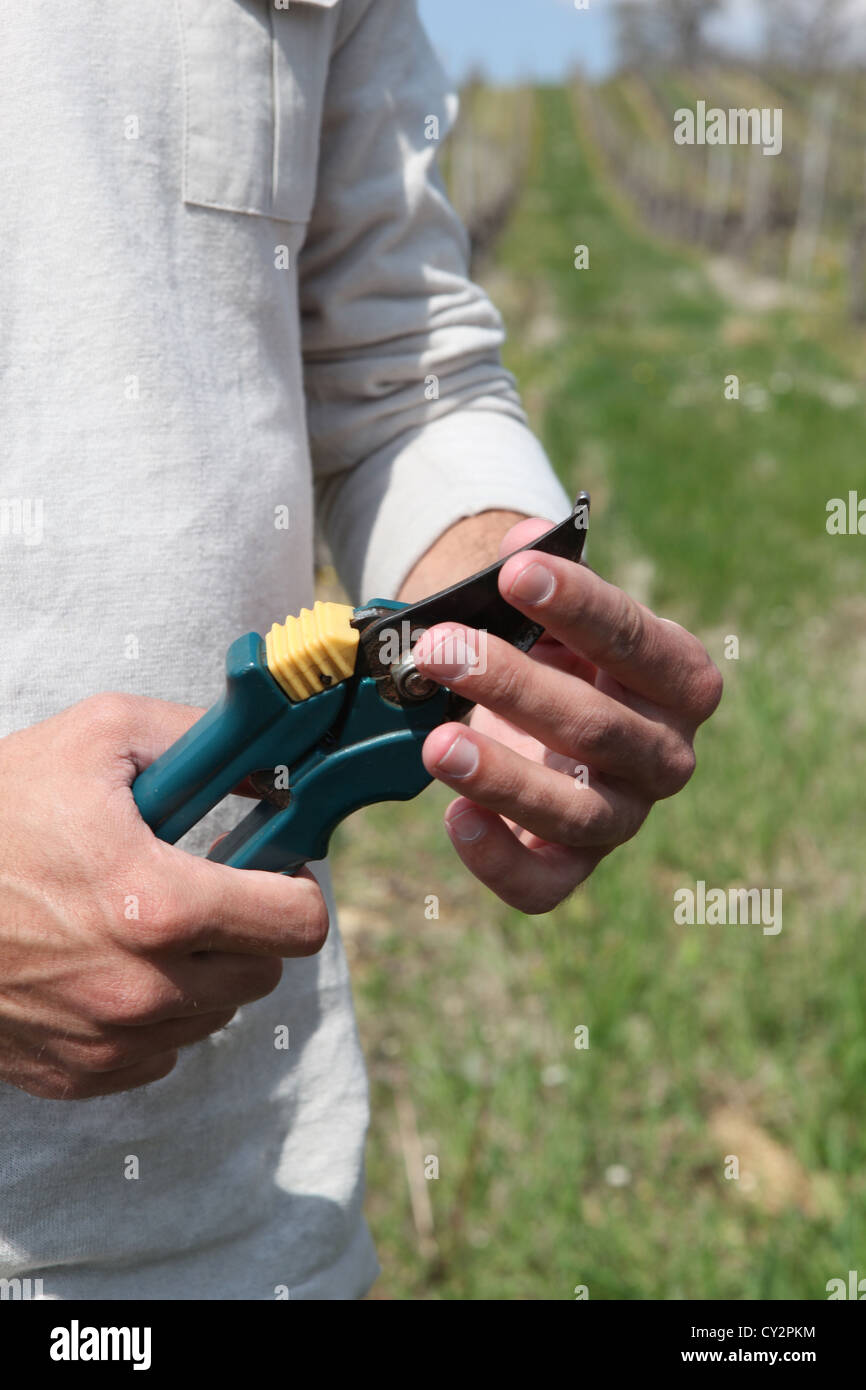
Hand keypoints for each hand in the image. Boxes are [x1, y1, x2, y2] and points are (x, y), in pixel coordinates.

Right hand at [0, 695, 327, 1099]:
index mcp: (160, 904)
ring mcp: (108, 1039)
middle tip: (208, 889)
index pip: (298, 924)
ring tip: (146, 922)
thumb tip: (270, 764)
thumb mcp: (98, 737)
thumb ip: (198, 738)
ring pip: (215, 1014)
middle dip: (249, 927)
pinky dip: (153, 1013)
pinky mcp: (76, 1074)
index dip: (296, 887)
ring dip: (201, 971)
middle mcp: (142, 987)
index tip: (274, 868)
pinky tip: (111, 964)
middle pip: (264, 972)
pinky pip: (160, 1052)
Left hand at [413, 518, 722, 912]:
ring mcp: (624, 817)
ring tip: (438, 744)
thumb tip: (520, 540)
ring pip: (575, 813)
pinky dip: (500, 861)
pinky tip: (455, 818)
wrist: (544, 716)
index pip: (637, 642)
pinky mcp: (574, 865)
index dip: (579, 607)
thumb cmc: (558, 654)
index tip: (515, 573)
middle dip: (513, 684)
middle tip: (440, 647)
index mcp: (680, 679)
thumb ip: (538, 575)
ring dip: (503, 778)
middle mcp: (666, 755)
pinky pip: (547, 886)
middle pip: (599, 729)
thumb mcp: (553, 609)